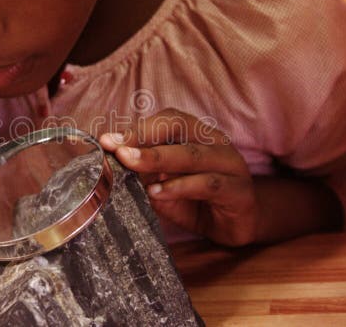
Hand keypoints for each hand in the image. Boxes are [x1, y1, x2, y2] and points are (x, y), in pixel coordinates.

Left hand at [100, 108, 256, 245]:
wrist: (238, 225)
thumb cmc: (197, 200)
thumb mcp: (164, 184)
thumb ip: (142, 173)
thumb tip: (107, 166)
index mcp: (197, 133)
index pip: (167, 121)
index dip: (137, 128)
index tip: (107, 141)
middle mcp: (215, 142)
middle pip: (178, 129)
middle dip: (143, 138)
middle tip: (116, 150)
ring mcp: (230, 164)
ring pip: (192, 155)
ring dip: (158, 158)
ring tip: (129, 164)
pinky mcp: (239, 191)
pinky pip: (208, 183)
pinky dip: (180, 186)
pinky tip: (157, 192)